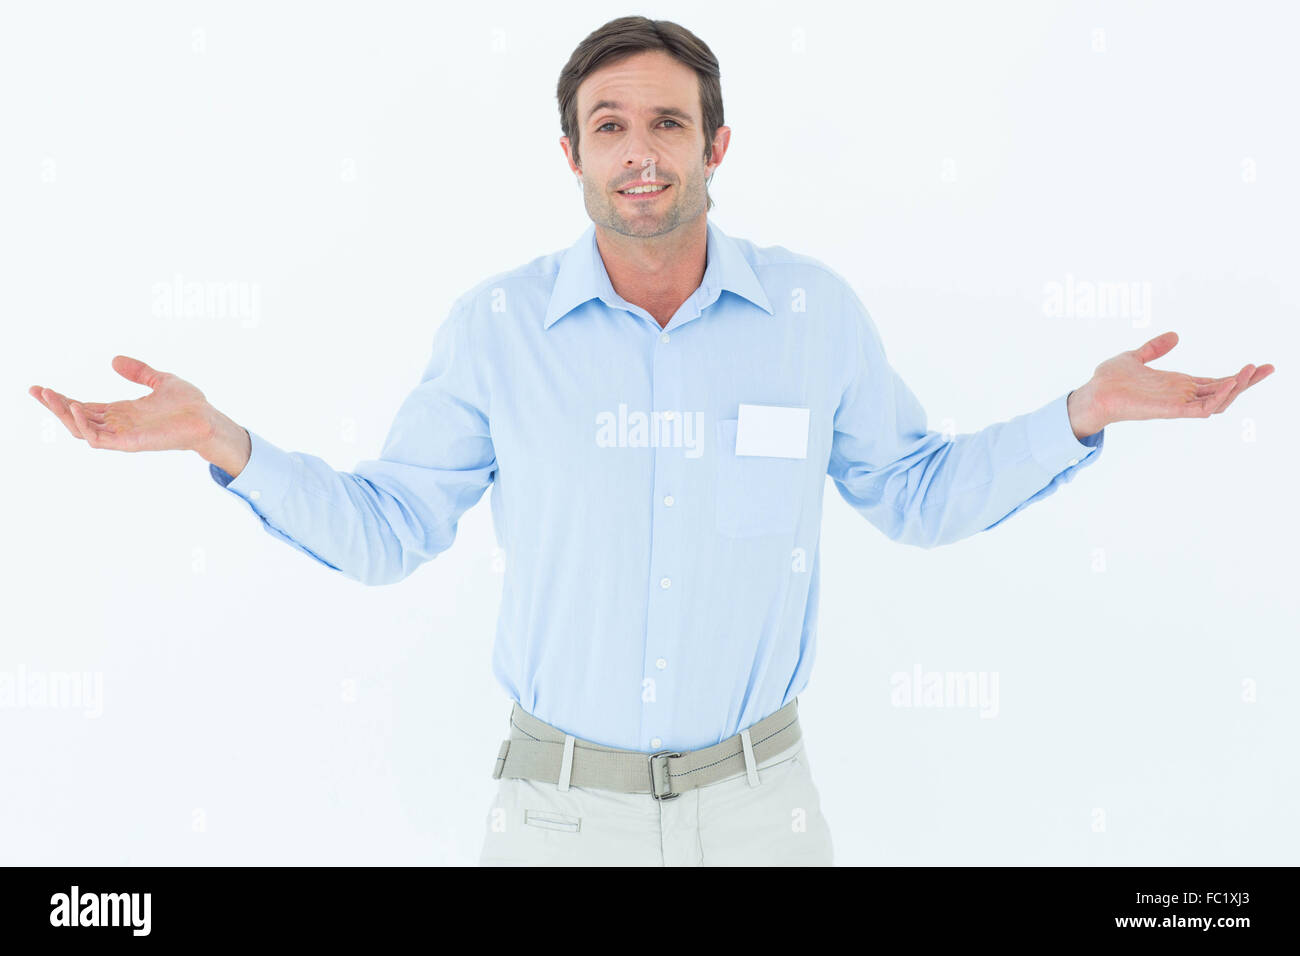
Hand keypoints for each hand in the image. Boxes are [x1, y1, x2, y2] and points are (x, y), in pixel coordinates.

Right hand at [29, 355, 216, 452]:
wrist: (208, 419)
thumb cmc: (190, 404)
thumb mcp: (160, 380)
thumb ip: (138, 371)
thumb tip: (114, 360)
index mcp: (122, 412)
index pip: (84, 407)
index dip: (62, 399)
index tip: (41, 387)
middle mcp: (118, 424)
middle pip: (76, 418)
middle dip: (54, 406)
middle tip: (35, 390)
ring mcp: (122, 435)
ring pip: (82, 429)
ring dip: (63, 414)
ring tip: (50, 397)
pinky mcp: (129, 443)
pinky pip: (99, 439)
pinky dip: (84, 426)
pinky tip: (76, 408)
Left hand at [1073, 331, 1273, 431]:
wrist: (1092, 393)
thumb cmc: (1109, 379)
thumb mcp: (1135, 357)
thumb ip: (1155, 348)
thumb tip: (1175, 335)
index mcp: (1177, 385)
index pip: (1215, 382)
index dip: (1236, 376)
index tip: (1258, 366)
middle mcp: (1181, 395)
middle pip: (1223, 391)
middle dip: (1247, 382)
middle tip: (1269, 368)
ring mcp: (1177, 404)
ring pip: (1217, 401)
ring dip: (1236, 388)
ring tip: (1251, 372)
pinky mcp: (1169, 410)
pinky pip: (1200, 410)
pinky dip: (1217, 399)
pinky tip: (1230, 385)